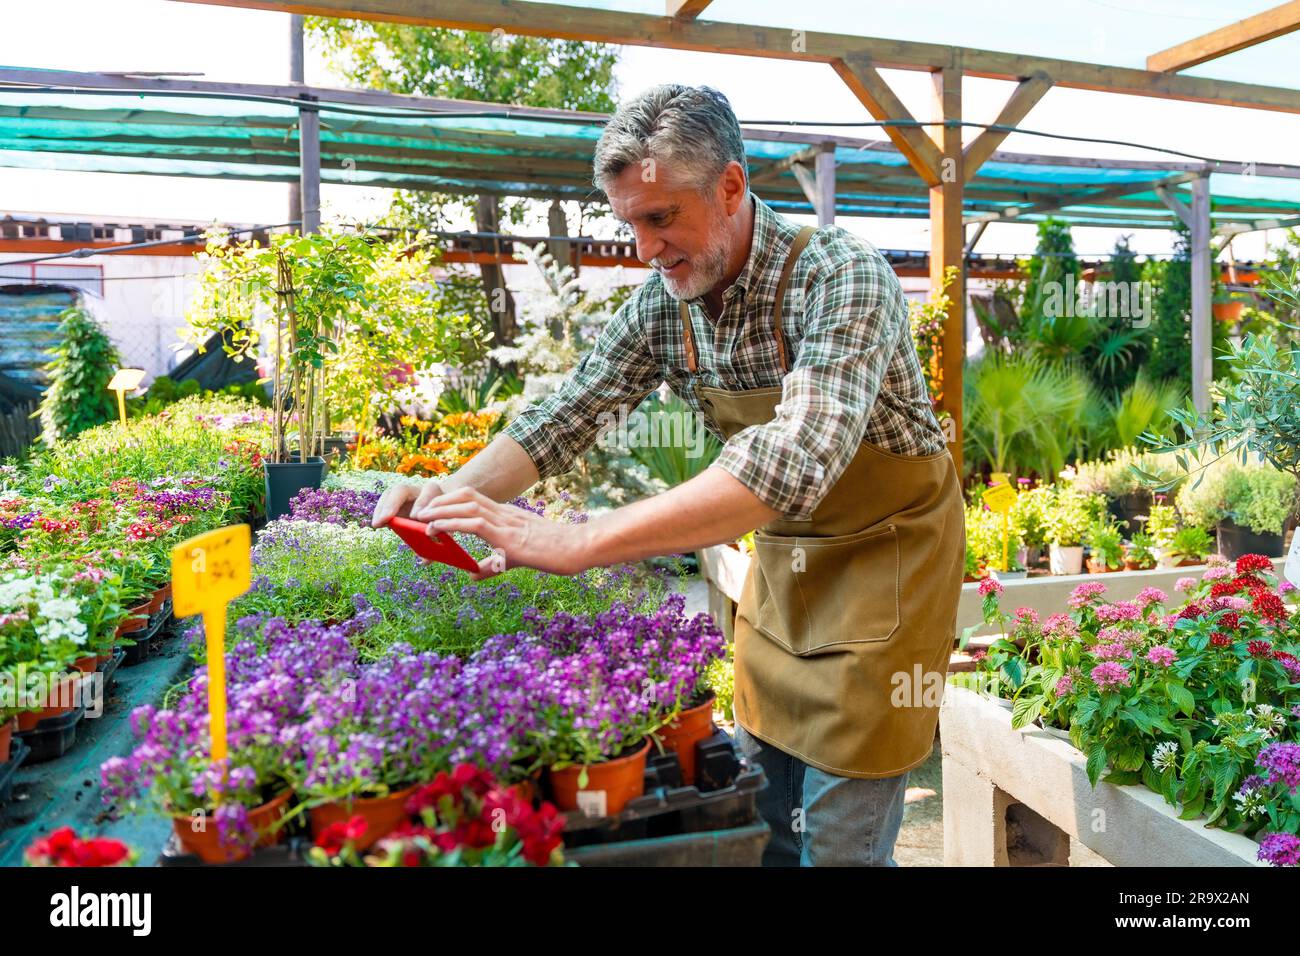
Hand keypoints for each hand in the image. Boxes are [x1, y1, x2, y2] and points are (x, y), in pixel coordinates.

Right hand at [371, 479, 442, 527]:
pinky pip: (383, 503)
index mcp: (434, 492)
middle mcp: (416, 489)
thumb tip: (427, 546)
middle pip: (401, 489)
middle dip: (393, 504)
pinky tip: (377, 525)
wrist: (436, 515)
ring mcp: (402, 494)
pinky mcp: (392, 501)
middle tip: (387, 518)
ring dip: (382, 509)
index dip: (422, 503)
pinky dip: (379, 514)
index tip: (416, 516)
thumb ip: (438, 529)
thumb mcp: (444, 524)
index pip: (429, 491)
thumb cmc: (442, 520)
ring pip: (389, 495)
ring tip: (377, 524)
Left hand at [421, 487, 594, 579]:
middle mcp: (504, 513)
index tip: (431, 509)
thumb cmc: (552, 554)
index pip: (473, 499)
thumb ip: (492, 564)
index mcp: (506, 515)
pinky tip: (436, 530)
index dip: (449, 501)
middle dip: (440, 502)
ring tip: (421, 519)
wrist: (575, 550)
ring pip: (466, 507)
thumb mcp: (515, 559)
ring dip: (440, 511)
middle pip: (465, 496)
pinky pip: (473, 524)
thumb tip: (471, 575)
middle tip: (419, 513)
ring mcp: (505, 522)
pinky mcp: (507, 535)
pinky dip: (450, 524)